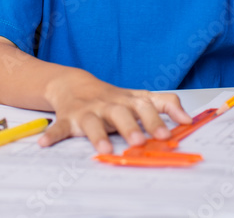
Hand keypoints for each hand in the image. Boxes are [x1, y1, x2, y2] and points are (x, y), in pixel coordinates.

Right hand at [38, 75, 191, 153]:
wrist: (74, 84)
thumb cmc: (112, 97)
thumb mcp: (140, 97)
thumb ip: (166, 104)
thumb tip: (189, 119)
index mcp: (127, 100)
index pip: (145, 106)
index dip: (156, 120)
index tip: (166, 135)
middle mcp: (108, 104)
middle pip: (120, 113)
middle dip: (129, 127)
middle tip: (138, 142)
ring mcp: (87, 111)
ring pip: (92, 122)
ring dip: (97, 135)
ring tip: (103, 149)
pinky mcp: (67, 119)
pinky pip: (58, 128)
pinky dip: (51, 135)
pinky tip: (44, 143)